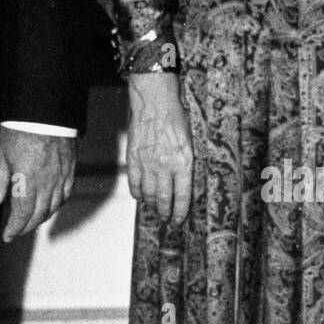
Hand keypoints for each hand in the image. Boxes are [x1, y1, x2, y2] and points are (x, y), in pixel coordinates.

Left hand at [0, 127, 75, 241]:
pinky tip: (51, 204)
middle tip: (17, 230)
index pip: (23, 215)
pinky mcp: (70, 169)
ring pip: (54, 206)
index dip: (15, 229)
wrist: (44, 110)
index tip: (8, 235)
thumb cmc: (19, 129)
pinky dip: (57, 204)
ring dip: (41, 217)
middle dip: (27, 226)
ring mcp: (61, 176)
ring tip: (31, 220)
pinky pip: (66, 194)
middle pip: (39, 214)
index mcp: (27, 181)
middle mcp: (47, 183)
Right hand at [127, 72, 193, 224]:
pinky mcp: (133, 158)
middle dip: (166, 213)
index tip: (179, 221)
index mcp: (183, 163)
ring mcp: (147, 164)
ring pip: (149, 194)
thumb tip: (183, 182)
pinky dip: (137, 193)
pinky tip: (140, 197)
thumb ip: (186, 163)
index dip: (180, 212)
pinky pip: (134, 183)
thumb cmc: (176, 118)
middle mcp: (165, 167)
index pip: (182, 196)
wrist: (154, 102)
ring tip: (155, 210)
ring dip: (152, 205)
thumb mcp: (189, 142)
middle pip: (164, 199)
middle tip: (166, 219)